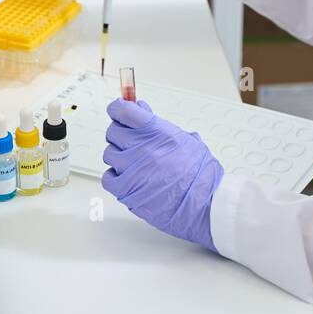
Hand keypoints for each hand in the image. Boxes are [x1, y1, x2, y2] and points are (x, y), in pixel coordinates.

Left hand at [101, 98, 222, 250]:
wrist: (205, 204)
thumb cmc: (200, 175)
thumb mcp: (186, 140)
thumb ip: (158, 124)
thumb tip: (141, 109)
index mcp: (157, 132)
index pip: (123, 111)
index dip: (117, 108)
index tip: (117, 109)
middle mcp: (142, 149)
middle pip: (113, 131)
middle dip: (121, 133)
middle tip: (131, 139)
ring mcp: (132, 170)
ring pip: (109, 154)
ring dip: (119, 156)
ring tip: (136, 163)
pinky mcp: (126, 191)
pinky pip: (107, 177)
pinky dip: (114, 176)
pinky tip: (128, 177)